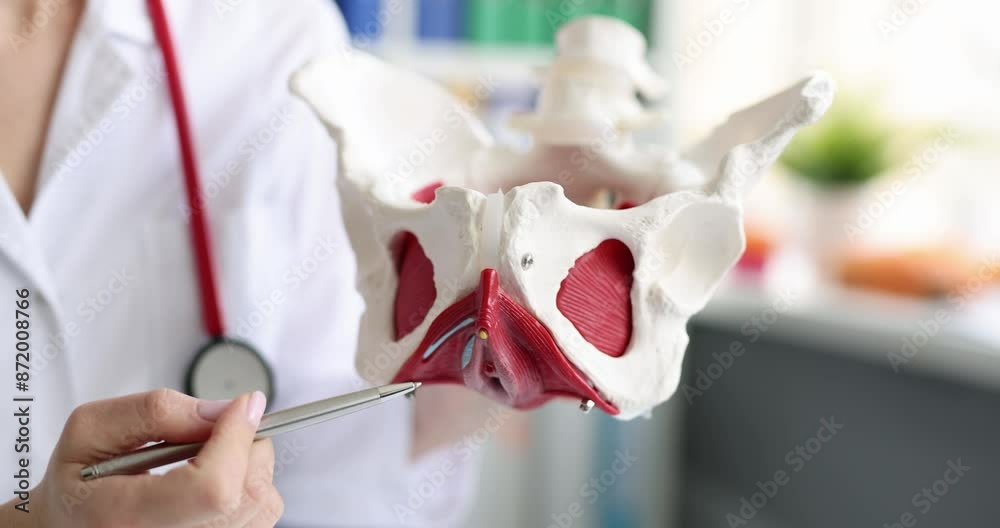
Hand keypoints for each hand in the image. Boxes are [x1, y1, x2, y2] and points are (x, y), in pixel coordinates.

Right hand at [18, 389, 281, 526]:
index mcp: (125, 517)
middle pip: (245, 496)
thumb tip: (221, 411)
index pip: (211, 487)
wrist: (69, 525)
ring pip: (262, 507)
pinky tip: (221, 478)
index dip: (236, 438)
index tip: (243, 405)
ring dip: (253, 466)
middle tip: (225, 426)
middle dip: (248, 445)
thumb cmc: (79, 481)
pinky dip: (252, 489)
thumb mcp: (92, 429)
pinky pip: (261, 519)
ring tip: (216, 454)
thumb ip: (156, 412)